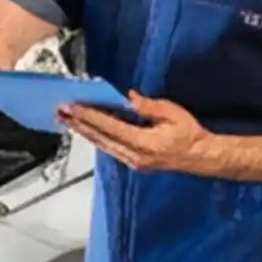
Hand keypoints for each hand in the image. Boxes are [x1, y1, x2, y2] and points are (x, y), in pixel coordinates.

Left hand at [59, 91, 211, 172]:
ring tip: (67, 120)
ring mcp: (133, 162)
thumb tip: (128, 98)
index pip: (109, 127)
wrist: (202, 157)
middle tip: (60, 111)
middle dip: (78, 124)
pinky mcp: (134, 163)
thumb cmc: (190, 133)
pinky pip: (109, 148)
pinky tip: (86, 129)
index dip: (89, 116)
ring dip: (83, 132)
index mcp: (144, 143)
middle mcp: (135, 156)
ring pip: (102, 145)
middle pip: (100, 138)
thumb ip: (147, 106)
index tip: (72, 107)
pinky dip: (96, 137)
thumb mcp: (172, 113)